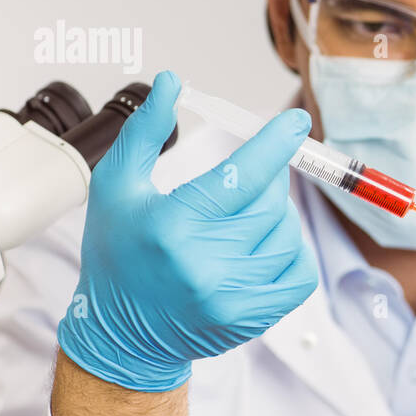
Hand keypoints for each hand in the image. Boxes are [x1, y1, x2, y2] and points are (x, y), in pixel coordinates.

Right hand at [57, 71, 319, 390]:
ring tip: (250, 215)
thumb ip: (145, 131)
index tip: (295, 123)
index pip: (240, 176)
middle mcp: (203, 264)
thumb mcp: (115, 187)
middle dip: (269, 181)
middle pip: (269, 204)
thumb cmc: (118, 252)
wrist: (121, 334)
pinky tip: (269, 244)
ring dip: (279, 217)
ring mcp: (230, 298)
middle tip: (252, 179)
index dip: (274, 144)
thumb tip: (171, 81)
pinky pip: (300, 275)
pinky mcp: (251, 320)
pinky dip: (294, 252)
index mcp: (170, 225)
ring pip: (287, 236)